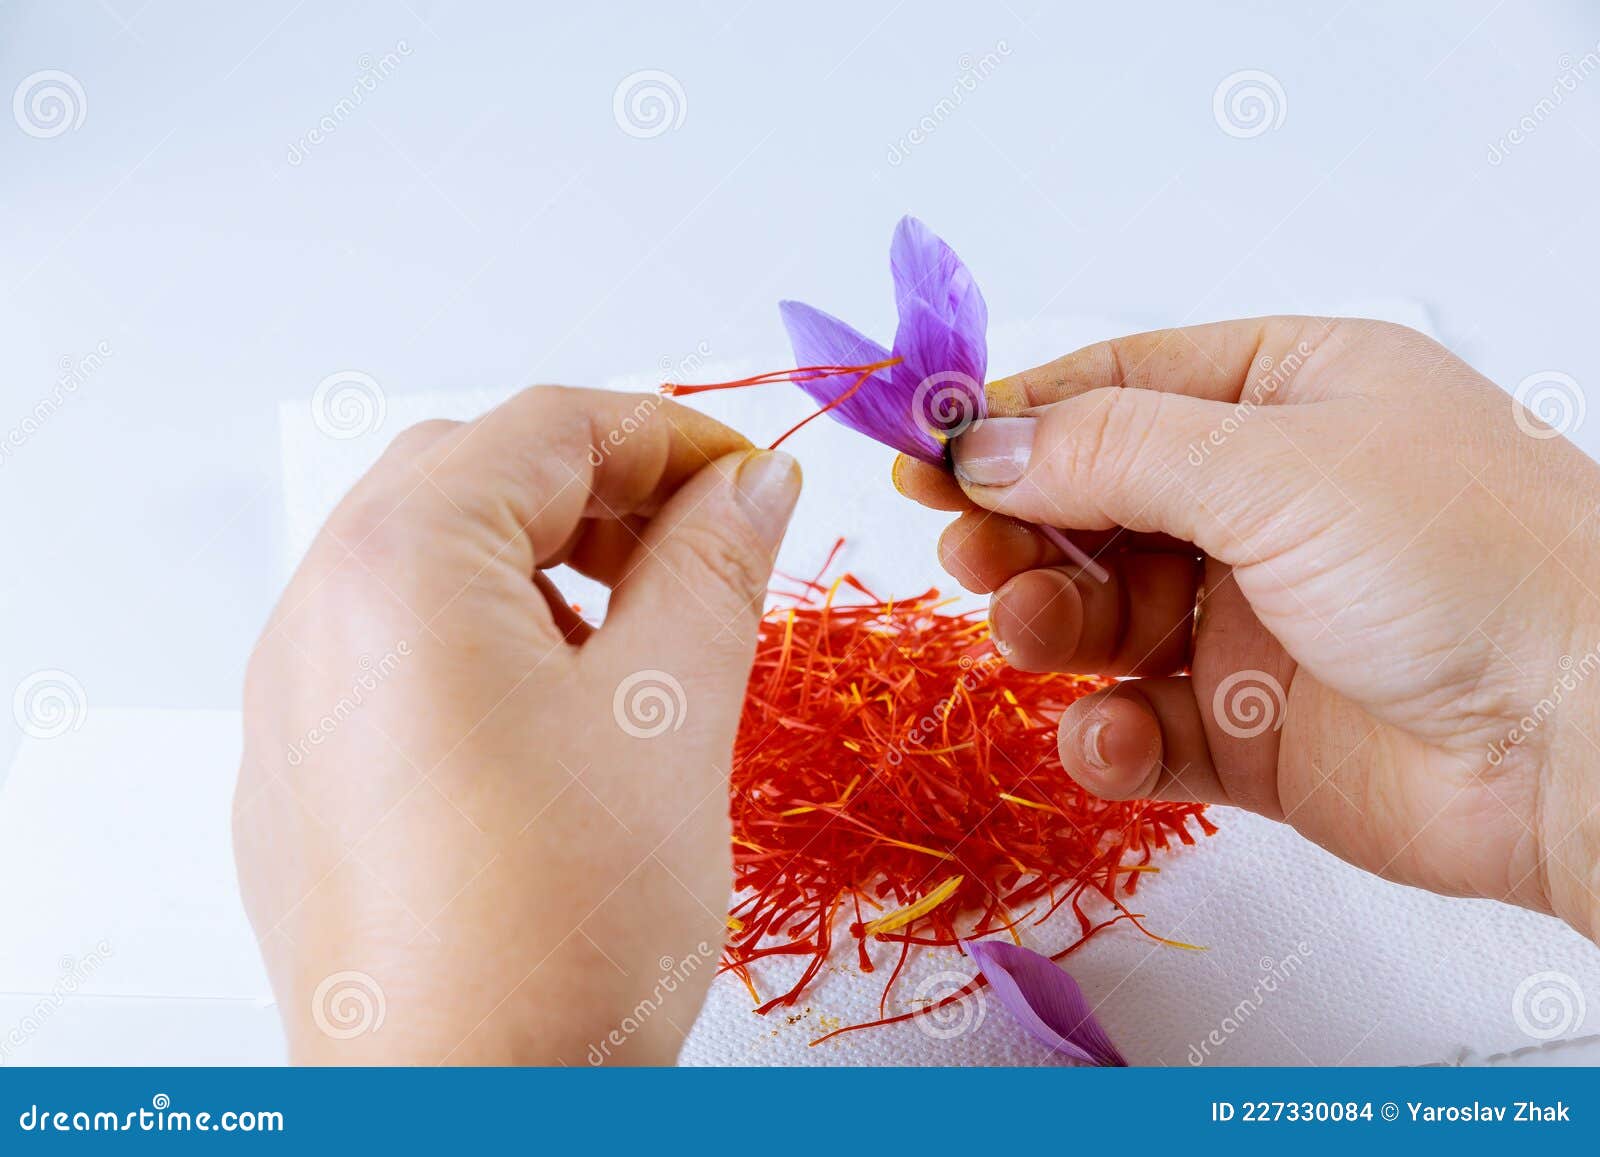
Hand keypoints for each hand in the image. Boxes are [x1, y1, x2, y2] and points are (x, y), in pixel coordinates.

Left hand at [234, 388, 800, 1063]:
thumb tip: (753, 480)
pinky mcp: (297, 779)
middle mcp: (316, 615)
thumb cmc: (564, 927)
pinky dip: (485, 640)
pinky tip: (558, 719)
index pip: (549, 426)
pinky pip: (391, 653)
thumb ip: (713, 566)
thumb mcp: (670, 715)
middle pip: (472, 477)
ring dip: (543, 564)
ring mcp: (291, 703)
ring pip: (427, 564)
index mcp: (400, 567)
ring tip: (639, 640)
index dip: (674, 436)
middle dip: (601, 491)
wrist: (458, 1122)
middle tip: (703, 552)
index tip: (758, 484)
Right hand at [894, 318, 1599, 941]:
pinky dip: (1109, 737)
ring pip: (1103, 617)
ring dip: (1054, 627)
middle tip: (970, 557)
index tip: (921, 455)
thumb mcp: (1270, 465)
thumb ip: (1107, 451)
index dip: (1011, 423)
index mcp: (1286, 397)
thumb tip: (978, 445)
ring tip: (1042, 637)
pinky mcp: (1251, 732)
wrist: (1587, 745)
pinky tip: (1111, 741)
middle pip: (1091, 506)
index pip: (1113, 390)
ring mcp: (1256, 620)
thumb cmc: (1461, 561)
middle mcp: (1266, 502)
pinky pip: (1142, 725)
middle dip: (1022, 531)